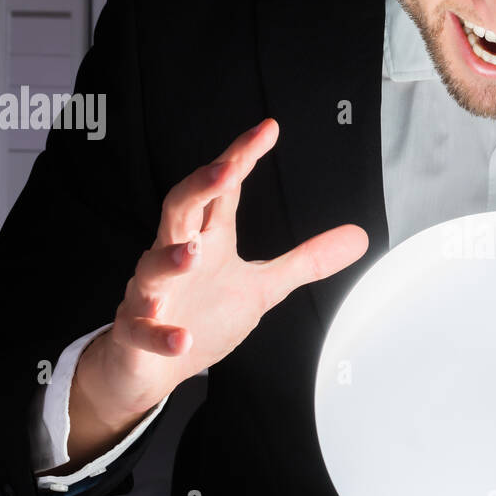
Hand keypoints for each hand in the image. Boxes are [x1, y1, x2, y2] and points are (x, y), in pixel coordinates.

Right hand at [66, 118, 368, 459]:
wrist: (149, 365)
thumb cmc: (200, 316)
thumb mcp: (263, 287)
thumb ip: (306, 262)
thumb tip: (359, 236)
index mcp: (206, 240)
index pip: (222, 191)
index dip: (241, 158)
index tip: (268, 129)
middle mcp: (175, 256)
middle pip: (179, 209)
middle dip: (200, 186)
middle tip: (227, 168)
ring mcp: (151, 293)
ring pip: (151, 267)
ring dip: (170, 259)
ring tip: (192, 254)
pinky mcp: (136, 332)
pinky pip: (141, 329)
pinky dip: (161, 333)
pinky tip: (181, 338)